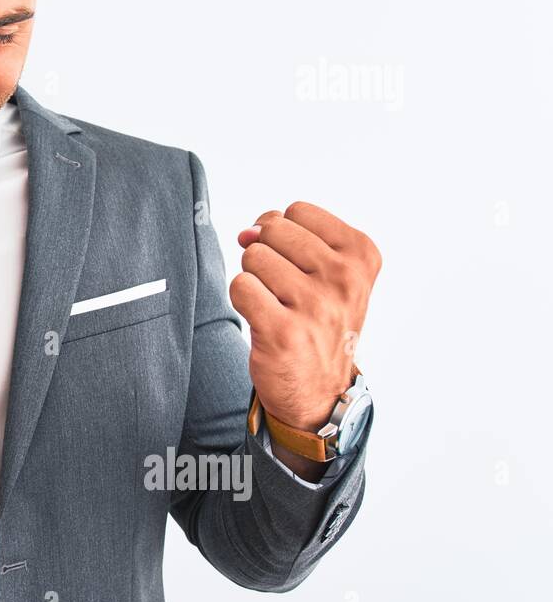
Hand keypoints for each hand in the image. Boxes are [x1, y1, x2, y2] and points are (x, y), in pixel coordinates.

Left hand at [230, 201, 380, 429]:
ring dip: (256, 279)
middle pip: (272, 229)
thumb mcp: (325, 271)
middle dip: (267, 254)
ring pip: (254, 257)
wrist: (320, 390)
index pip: (297, 211)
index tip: (298, 264)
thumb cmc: (318, 320)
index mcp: (361, 255)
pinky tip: (263, 319)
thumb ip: (287, 236)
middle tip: (284, 289)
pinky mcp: (282, 332)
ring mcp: (315, 305)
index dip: (283, 234)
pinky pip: (240, 286)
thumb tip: (247, 232)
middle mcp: (344, 278)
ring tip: (277, 306)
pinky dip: (243, 300)